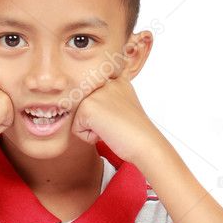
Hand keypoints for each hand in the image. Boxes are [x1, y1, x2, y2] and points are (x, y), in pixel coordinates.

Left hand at [70, 46, 160, 163]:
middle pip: (84, 108)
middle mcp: (104, 82)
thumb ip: (110, 98)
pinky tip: (107, 133)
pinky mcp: (87, 107)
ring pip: (79, 118)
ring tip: (112, 127)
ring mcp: (95, 93)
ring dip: (93, 129)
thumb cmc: (136, 131)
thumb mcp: (125, 106)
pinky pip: (76, 129)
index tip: (120, 117)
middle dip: (97, 121)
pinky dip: (90, 137)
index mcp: (116, 80)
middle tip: (117, 123)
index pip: (95, 97)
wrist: (145, 143)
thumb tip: (91, 96)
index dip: (104, 114)